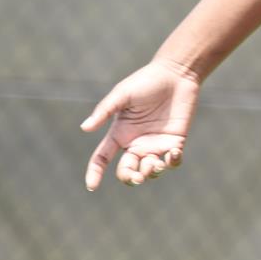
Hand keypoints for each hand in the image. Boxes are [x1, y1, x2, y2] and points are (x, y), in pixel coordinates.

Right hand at [80, 58, 200, 190]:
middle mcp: (136, 143)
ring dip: (150, 173)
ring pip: (149, 171)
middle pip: (127, 171)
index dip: (95, 173)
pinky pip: (172, 162)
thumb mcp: (122, 94)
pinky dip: (172, 162)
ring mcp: (155, 144)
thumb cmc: (146, 81)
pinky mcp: (175, 142)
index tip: (91, 186)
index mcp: (120, 133)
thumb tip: (84, 128)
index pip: (102, 158)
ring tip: (153, 163)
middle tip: (136, 177)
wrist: (175, 73)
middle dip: (129, 179)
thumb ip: (104, 111)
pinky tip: (172, 153)